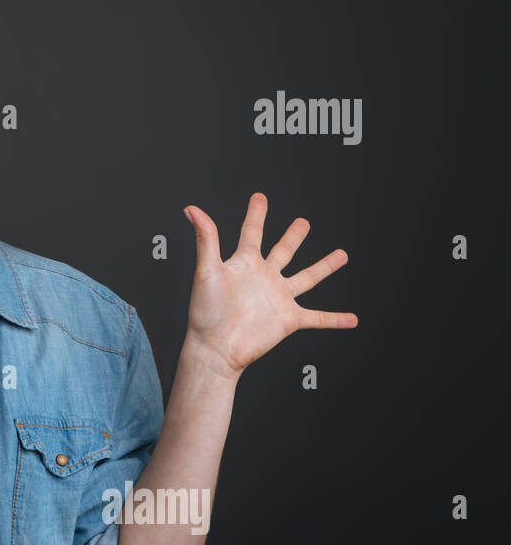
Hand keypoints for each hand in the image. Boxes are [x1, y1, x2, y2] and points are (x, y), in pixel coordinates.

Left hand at [182, 192, 357, 379]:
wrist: (215, 347)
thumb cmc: (205, 311)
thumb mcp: (206, 270)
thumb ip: (206, 238)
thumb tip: (192, 209)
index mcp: (244, 264)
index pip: (252, 232)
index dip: (256, 214)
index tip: (260, 197)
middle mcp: (263, 278)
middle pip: (283, 251)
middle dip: (294, 236)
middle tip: (303, 222)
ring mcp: (278, 298)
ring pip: (307, 278)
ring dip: (325, 266)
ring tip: (341, 255)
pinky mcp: (288, 319)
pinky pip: (318, 317)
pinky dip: (335, 319)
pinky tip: (352, 318)